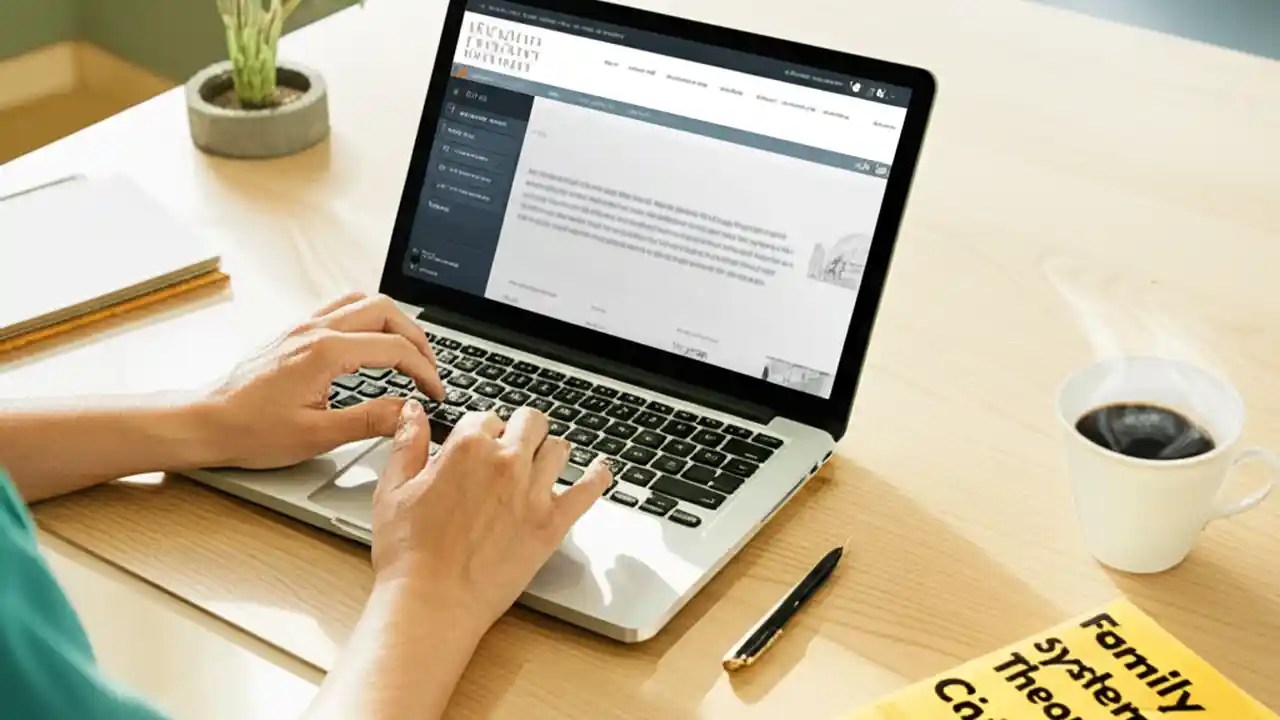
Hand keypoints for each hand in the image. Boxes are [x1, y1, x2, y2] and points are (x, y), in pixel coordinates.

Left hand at [204, 292, 445, 468]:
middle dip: (416, 338)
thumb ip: (369, 420)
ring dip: (392, 321)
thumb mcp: (317, 435)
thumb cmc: (250, 431)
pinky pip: (340, 308)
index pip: (394, 349)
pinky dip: (367, 319)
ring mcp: (303, 327)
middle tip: (429, 368)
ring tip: (406, 351)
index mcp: (326, 352)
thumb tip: (407, 412)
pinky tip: (369, 344)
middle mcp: (315, 330)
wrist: (205, 422)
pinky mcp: (294, 333)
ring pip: (362, 302)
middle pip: (385, 310)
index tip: (435, 392)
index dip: (424, 370)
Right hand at [372, 402, 611, 632]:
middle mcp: (506, 462)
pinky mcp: (553, 524)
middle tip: (513, 445)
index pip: (486, 416)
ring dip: (550, 450)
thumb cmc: (407, 553)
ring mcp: (534, 492)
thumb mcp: (393, 489)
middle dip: (520, 429)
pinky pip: (589, 490)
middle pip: (530, 422)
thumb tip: (415, 410)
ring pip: (559, 448)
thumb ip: (407, 442)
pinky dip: (598, 475)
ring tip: (543, 460)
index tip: (477, 444)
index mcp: (467, 447)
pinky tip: (600, 470)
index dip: (480, 429)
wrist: (431, 602)